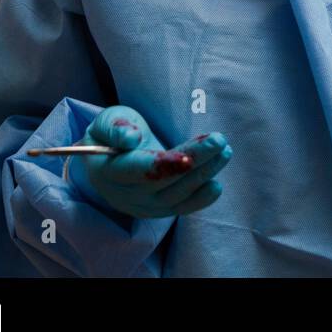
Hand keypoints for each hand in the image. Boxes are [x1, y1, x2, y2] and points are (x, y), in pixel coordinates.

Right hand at [67, 106, 231, 218]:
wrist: (109, 159)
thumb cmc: (111, 134)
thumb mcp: (106, 121)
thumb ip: (115, 127)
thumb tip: (131, 138)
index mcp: (108, 170)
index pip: (138, 169)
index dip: (164, 164)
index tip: (188, 155)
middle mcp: (124, 194)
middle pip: (163, 182)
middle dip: (194, 161)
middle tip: (219, 141)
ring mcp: (142, 206)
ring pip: (176, 196)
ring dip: (204, 175)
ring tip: (225, 152)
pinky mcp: (157, 210)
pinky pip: (180, 208)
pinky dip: (200, 200)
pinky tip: (216, 186)